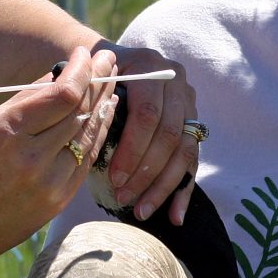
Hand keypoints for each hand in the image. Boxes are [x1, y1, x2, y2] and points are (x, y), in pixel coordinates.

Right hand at [0, 45, 117, 276]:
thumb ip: (25, 101)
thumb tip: (60, 74)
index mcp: (7, 133)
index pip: (62, 94)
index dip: (80, 70)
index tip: (83, 53)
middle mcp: (31, 157)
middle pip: (79, 111)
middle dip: (97, 81)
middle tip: (107, 59)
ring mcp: (49, 183)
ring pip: (88, 134)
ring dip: (103, 106)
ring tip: (110, 83)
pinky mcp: (59, 201)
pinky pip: (86, 160)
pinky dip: (96, 134)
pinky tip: (103, 117)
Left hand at [95, 42, 198, 223]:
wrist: (108, 61)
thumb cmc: (92, 74)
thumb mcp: (90, 75)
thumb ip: (90, 94)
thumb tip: (85, 127)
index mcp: (150, 67)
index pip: (147, 114)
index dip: (132, 148)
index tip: (114, 177)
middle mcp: (176, 83)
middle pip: (169, 135)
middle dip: (146, 172)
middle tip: (123, 197)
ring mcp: (188, 105)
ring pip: (184, 152)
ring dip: (163, 187)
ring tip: (141, 211)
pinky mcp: (192, 127)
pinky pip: (192, 161)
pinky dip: (183, 191)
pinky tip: (174, 217)